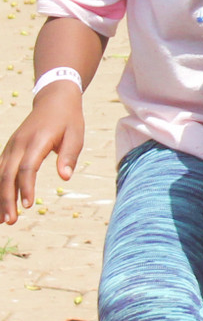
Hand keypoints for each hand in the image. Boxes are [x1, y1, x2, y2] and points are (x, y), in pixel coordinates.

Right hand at [0, 84, 84, 223]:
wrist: (54, 100)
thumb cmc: (68, 120)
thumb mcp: (76, 135)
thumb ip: (69, 156)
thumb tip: (65, 177)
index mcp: (37, 141)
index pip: (27, 168)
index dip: (26, 187)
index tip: (28, 205)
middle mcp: (19, 144)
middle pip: (7, 174)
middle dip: (7, 199)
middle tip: (10, 221)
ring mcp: (11, 146)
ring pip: (0, 174)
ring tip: (1, 220)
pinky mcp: (9, 149)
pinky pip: (0, 170)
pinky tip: (0, 203)